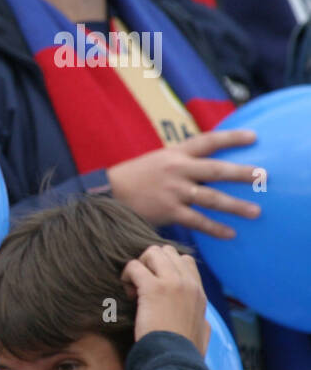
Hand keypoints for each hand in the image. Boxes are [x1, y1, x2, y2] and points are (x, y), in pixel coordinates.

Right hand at [105, 129, 259, 238]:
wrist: (108, 192)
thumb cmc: (135, 176)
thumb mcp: (158, 160)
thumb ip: (182, 162)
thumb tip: (208, 168)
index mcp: (175, 153)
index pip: (207, 141)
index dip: (231, 137)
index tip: (254, 136)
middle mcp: (177, 170)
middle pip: (215, 170)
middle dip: (241, 173)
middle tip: (262, 176)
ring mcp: (173, 191)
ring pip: (210, 198)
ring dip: (234, 206)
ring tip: (255, 212)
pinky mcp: (168, 211)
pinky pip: (196, 221)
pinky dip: (214, 228)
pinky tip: (230, 233)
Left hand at [120, 245, 209, 355]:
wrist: (175, 360)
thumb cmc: (185, 352)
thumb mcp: (202, 332)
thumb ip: (201, 320)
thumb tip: (202, 321)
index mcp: (199, 293)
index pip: (185, 261)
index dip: (165, 267)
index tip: (156, 287)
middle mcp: (188, 283)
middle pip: (167, 251)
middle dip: (150, 263)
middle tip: (142, 285)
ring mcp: (173, 283)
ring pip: (152, 252)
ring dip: (139, 266)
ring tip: (135, 288)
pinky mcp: (153, 288)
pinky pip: (134, 266)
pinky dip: (127, 276)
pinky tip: (129, 294)